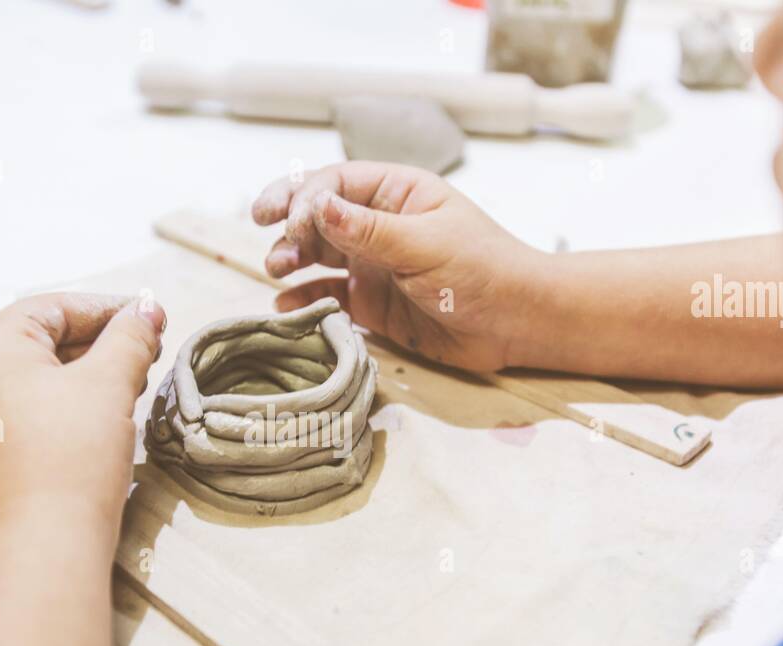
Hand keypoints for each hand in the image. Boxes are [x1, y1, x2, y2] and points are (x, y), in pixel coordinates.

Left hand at [0, 292, 165, 545]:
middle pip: (38, 342)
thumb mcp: (109, 386)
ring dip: (83, 377)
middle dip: (98, 344)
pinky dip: (61, 408)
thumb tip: (146, 310)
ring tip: (130, 385)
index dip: (108, 310)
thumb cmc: (72, 459)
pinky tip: (99, 421)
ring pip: (31, 381)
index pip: (51, 309)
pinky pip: (21, 415)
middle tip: (148, 353)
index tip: (153, 320)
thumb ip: (129, 339)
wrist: (41, 551)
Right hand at [252, 161, 548, 371]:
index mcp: (397, 193)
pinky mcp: (371, 303)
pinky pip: (328, 295)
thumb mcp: (424, 244)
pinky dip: (305, 298)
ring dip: (291, 258)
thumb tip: (315, 204)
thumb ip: (367, 230)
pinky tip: (287, 305)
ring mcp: (372, 264)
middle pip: (318, 214)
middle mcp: (379, 225)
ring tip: (276, 270)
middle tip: (266, 233)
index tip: (293, 222)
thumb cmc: (484, 270)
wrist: (516, 324)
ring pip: (317, 254)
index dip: (306, 197)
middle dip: (288, 222)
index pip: (335, 183)